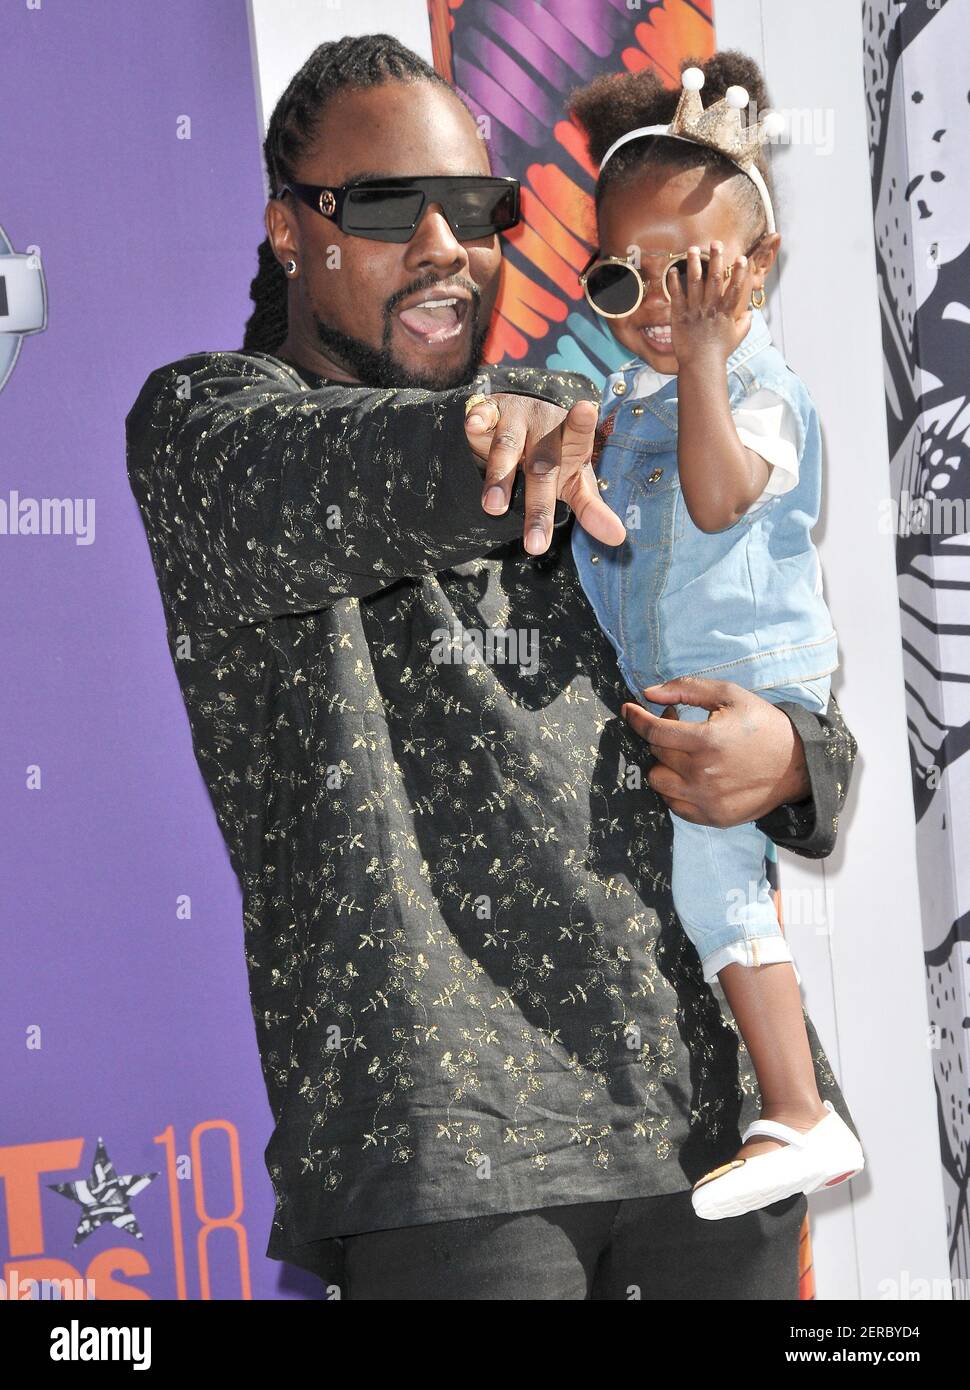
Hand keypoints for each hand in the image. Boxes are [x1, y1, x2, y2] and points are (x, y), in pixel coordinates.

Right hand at [465, 394, 626, 554]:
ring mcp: (516, 418)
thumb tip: (617, 538)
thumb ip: (591, 509)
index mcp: (571, 441)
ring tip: (493, 508)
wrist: (518, 425)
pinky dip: (476, 421)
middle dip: (537, 508)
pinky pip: (481, 417)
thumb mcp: (574, 483)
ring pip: (507, 447)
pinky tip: (472, 426)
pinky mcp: (488, 411)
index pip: (579, 435)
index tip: (586, 411)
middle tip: (535, 544)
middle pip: (542, 467)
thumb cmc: (553, 459)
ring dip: (499, 476)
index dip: (582, 424)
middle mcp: (545, 427)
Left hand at [620, 676, 809, 826]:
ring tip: (684, 755)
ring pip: (659, 782)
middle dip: (661, 737)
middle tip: (679, 729)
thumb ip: (687, 689)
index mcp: (707, 740)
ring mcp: (706, 799)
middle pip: (657, 755)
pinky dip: (675, 789)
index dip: (636, 718)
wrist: (797, 764)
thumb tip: (648, 693)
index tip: (629, 709)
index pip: (654, 731)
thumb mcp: (730, 695)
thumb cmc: (762, 724)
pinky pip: (674, 804)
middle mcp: (702, 773)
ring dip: (664, 765)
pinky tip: (692, 776)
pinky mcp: (711, 817)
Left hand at [667, 241, 751, 369]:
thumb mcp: (737, 338)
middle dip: (716, 259)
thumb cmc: (719, 353)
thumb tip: (750, 314)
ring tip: (692, 249)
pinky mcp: (680, 316)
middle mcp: (711, 308)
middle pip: (715, 279)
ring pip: (695, 282)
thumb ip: (745, 324)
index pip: (735, 289)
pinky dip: (674, 282)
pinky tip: (673, 270)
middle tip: (716, 243)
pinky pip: (677, 296)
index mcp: (726, 312)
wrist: (700, 365)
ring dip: (694, 264)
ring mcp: (695, 311)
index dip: (739, 272)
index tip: (741, 258)